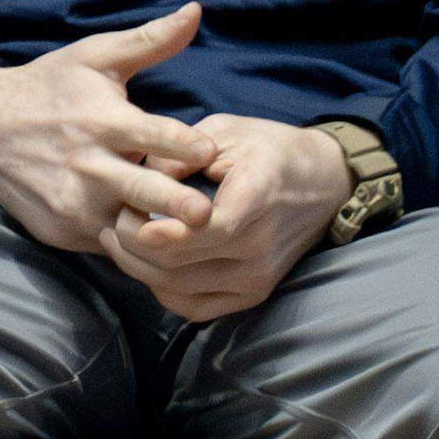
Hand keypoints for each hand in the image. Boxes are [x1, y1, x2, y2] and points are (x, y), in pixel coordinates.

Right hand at [0, 5, 216, 253]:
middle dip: (175, 204)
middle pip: (141, 191)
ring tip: (197, 243)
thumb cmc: (49, 87)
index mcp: (103, 120)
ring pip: (126, 229)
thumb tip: (196, 11)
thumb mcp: (95, 57)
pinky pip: (108, 245)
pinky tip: (162, 244)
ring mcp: (74, 204)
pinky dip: (133, 245)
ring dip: (159, 233)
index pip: (151, 135)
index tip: (210, 150)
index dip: (182, 144)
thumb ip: (150, 40)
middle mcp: (89, 166)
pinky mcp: (63, 231)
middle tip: (209, 214)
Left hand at [103, 114, 349, 321]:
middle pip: (175, 264)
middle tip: (113, 222)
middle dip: (131, 246)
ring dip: (140, 269)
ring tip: (121, 242)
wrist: (325, 183)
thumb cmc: (270, 149)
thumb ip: (177, 156)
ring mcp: (258, 276)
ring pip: (179, 290)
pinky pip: (196, 308)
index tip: (123, 210)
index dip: (146, 229)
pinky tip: (150, 267)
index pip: (193, 233)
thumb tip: (137, 180)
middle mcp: (258, 246)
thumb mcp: (224, 131)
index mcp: (255, 198)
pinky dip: (164, 291)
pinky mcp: (255, 293)